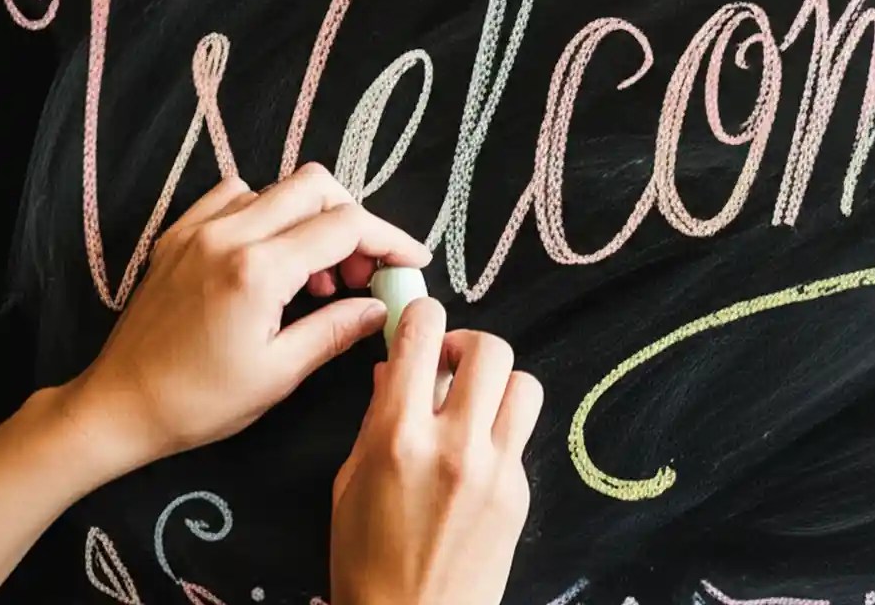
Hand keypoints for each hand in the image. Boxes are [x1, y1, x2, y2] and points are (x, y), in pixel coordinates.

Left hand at [58, 163, 430, 473]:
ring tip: (321, 278)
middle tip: (367, 271)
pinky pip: (235, 196)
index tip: (413, 262)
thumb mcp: (279, 373)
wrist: (119, 407)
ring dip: (313, 219)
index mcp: (257, 270)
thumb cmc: (198, 401)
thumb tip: (381, 308)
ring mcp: (199, 230)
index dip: (391, 239)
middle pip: (316, 187)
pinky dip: (269, 214)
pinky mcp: (179, 236)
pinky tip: (273, 257)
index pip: (346, 226)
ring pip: (278, 189)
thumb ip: (336, 330)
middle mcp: (227, 235)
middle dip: (355, 221)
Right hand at [330, 300, 543, 604]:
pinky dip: (500, 431)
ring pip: (523, 384)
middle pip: (490, 350)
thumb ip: (375, 418)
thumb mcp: (350, 482)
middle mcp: (454, 445)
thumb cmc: (365, 559)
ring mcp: (495, 469)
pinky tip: (476, 455)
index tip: (416, 319)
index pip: (421, 337)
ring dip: (498, 383)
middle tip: (449, 363)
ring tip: (474, 403)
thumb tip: (391, 370)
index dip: (419, 314)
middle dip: (466, 344)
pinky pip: (520, 435)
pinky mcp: (519, 492)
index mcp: (398, 437)